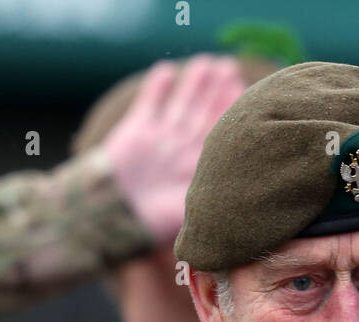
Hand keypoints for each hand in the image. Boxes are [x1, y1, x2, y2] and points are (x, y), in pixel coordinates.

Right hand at [104, 55, 247, 246]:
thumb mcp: (192, 208)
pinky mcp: (135, 131)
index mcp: (197, 165)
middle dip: (216, 90)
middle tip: (229, 68)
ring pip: (180, 103)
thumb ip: (213, 190)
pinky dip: (156, 88)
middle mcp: (181, 148)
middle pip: (202, 112)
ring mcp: (159, 138)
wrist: (114, 218)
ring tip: (206, 63)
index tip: (243, 91)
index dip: (229, 110)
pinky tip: (165, 70)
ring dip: (193, 84)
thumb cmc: (155, 221)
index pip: (219, 131)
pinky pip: (148, 104)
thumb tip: (244, 183)